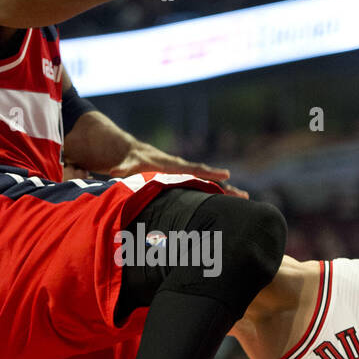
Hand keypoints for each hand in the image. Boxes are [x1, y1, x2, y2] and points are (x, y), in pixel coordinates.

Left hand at [108, 138, 247, 197]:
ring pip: (209, 184)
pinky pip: (203, 189)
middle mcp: (183, 170)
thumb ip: (123, 169)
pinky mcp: (184, 182)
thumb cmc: (130, 160)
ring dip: (225, 192)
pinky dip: (215, 195)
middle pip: (208, 179)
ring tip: (244, 200)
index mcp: (173, 166)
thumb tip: (114, 171)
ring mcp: (185, 176)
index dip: (209, 173)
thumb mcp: (126, 164)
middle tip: (244, 196)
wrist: (132, 154)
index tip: (226, 174)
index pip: (194, 169)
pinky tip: (226, 205)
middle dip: (226, 187)